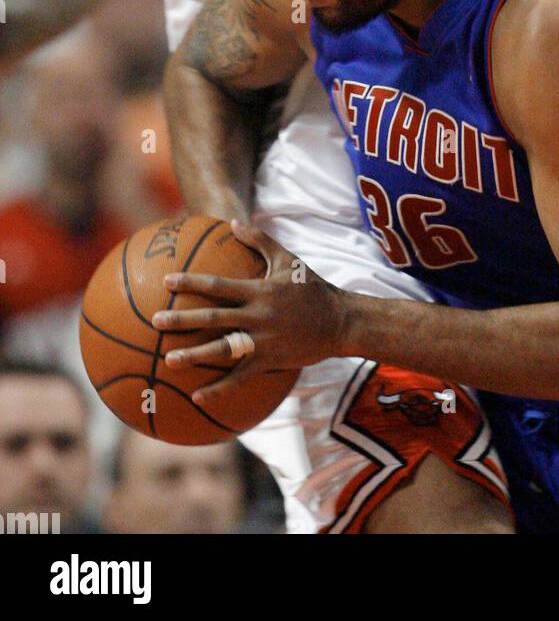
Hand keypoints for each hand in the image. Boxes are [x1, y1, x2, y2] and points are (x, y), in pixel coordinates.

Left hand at [151, 221, 347, 408]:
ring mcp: (263, 341)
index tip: (167, 281)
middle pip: (213, 318)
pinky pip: (240, 378)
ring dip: (194, 355)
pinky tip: (197, 397)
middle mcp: (258, 315)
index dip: (192, 282)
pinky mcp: (269, 361)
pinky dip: (219, 389)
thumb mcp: (288, 260)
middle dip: (182, 319)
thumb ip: (259, 240)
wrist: (339, 321)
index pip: (219, 286)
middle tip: (156, 321)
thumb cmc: (311, 287)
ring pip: (223, 350)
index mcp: (259, 290)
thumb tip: (232, 222)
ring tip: (168, 360)